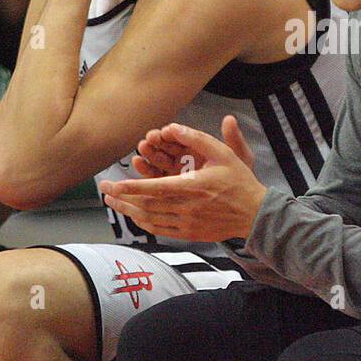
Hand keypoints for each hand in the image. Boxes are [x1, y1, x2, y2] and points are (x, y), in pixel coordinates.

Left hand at [99, 116, 264, 241]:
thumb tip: (173, 126)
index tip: (114, 184)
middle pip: (147, 205)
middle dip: (122, 198)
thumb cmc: (240, 181)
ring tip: (112, 203)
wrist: (256, 214)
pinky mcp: (189, 233)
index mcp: (194, 186)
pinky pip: (160, 230)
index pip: (156, 188)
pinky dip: (144, 223)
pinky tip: (134, 216)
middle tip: (104, 190)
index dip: (132, 187)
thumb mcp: (224, 153)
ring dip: (129, 211)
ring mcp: (187, 223)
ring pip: (150, 219)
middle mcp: (188, 207)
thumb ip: (198, 138)